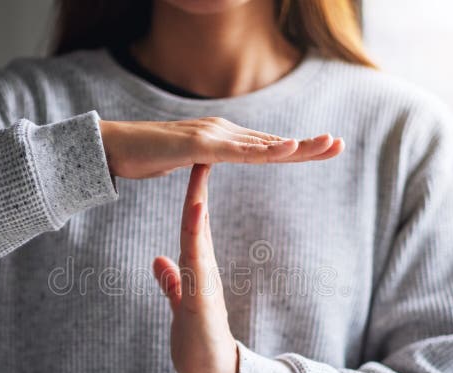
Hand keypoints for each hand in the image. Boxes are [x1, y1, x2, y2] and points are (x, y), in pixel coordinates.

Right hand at [100, 116, 343, 178]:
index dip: (295, 149)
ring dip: (295, 146)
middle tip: (339, 144)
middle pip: (271, 142)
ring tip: (326, 144)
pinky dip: (264, 151)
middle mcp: (223, 131)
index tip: (323, 151)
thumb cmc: (146, 156)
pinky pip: (237, 151)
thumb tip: (212, 160)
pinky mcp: (198, 144)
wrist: (113, 148)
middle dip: (307, 145)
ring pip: (262, 144)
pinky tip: (287, 149)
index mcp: (222, 138)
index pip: (266, 147)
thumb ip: (203, 160)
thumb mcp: (184, 161)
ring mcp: (212, 135)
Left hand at [152, 164, 237, 372]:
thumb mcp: (180, 305)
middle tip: (203, 151)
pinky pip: (197, 268)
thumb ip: (172, 283)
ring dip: (197, 208)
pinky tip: (193, 224)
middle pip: (198, 222)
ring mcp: (205, 285)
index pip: (192, 225)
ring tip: (199, 173)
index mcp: (198, 269)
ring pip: (198, 239)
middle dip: (199, 187)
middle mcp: (205, 270)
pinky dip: (195, 244)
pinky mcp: (203, 303)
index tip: (193, 164)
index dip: (191, 194)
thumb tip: (160, 262)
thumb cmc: (198, 342)